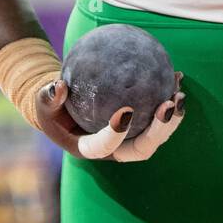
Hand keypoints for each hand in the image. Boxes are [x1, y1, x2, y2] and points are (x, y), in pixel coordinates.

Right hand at [36, 70, 185, 160]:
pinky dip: (169, 94)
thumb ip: (48, 97)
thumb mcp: (42, 102)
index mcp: (90, 148)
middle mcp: (115, 148)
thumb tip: (58, 86)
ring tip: (180, 93)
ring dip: (172, 117)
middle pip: (142, 147)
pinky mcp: (140, 125)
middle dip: (159, 130)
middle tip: (168, 106)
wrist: (65, 107)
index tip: (126, 112)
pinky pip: (158, 112)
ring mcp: (130, 139)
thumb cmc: (51, 106)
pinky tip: (178, 74)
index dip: (116, 134)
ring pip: (157, 134)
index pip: (104, 146)